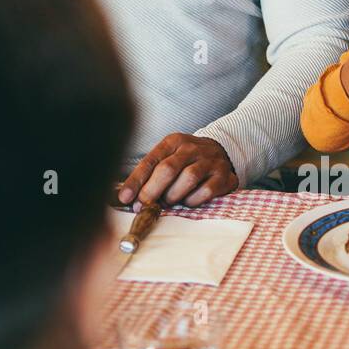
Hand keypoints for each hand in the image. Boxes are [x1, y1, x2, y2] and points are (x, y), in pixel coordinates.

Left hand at [117, 133, 237, 207]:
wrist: (222, 151)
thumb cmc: (188, 159)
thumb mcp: (169, 157)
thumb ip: (151, 173)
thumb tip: (130, 196)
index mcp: (173, 142)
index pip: (150, 161)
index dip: (136, 181)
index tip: (125, 197)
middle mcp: (191, 148)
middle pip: (168, 169)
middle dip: (152, 191)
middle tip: (143, 206)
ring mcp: (209, 161)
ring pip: (188, 179)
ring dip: (173, 195)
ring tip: (168, 201)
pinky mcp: (223, 176)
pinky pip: (205, 191)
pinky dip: (193, 200)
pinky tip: (188, 201)